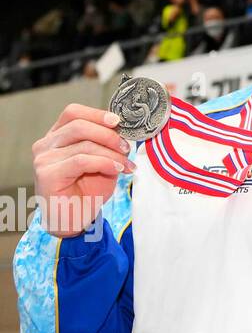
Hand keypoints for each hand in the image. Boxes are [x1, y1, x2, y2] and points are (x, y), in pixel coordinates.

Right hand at [32, 104, 135, 237]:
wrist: (75, 220)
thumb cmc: (87, 191)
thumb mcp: (102, 161)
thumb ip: (106, 144)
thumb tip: (124, 130)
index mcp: (57, 137)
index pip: (73, 113)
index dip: (97, 114)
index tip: (118, 121)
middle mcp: (45, 145)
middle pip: (79, 125)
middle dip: (109, 135)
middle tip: (126, 148)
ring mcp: (44, 159)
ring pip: (84, 144)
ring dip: (112, 153)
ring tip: (125, 165)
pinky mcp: (47, 174)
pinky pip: (81, 161)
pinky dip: (104, 163)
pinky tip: (116, 170)